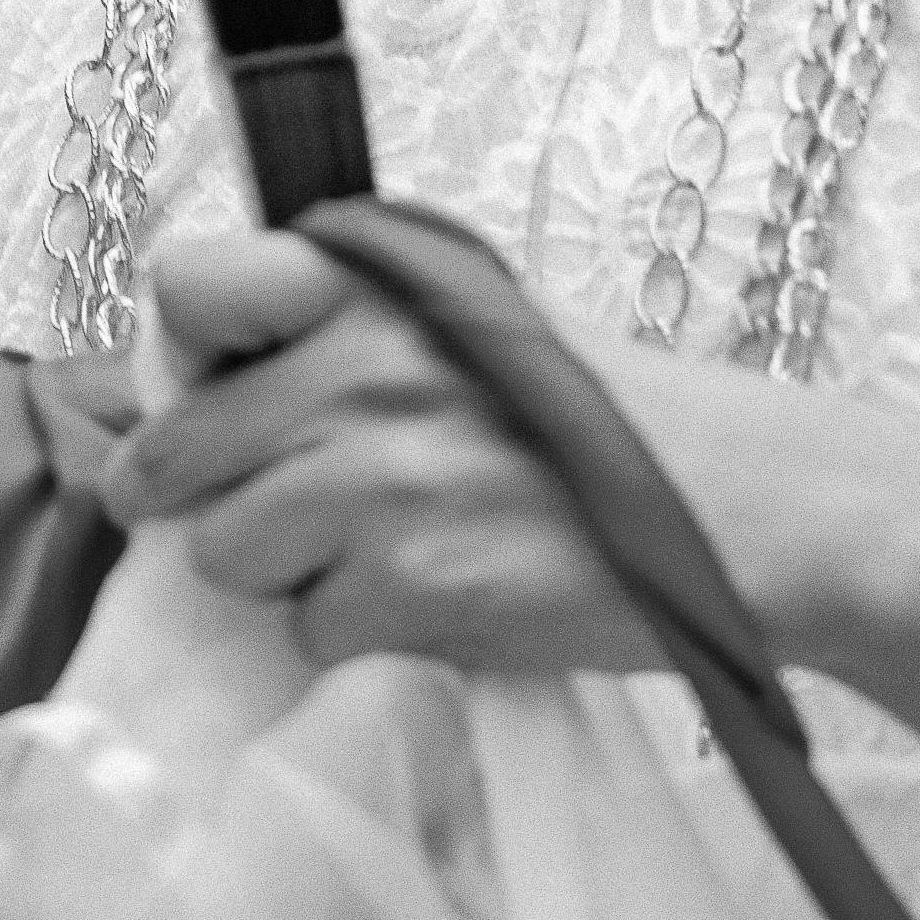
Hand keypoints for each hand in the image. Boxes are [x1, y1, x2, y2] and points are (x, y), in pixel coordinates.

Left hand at [100, 228, 664, 676]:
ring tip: (385, 556)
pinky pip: (307, 631)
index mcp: (371, 284)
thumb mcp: (470, 320)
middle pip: (176, 457)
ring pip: (225, 556)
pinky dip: (359, 635)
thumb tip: (205, 388)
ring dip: (288, 576)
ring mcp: (376, 480)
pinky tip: (440, 600)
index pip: (186, 289)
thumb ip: (342, 335)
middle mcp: (357, 367)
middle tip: (293, 515)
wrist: (743, 505)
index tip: (223, 396)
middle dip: (217, 499)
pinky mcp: (406, 586)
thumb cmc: (606, 418)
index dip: (186, 358)